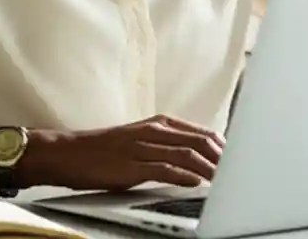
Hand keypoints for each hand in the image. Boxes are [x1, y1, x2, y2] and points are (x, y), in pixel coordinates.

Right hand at [16, 114, 224, 190]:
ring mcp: (143, 147)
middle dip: (222, 159)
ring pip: (186, 155)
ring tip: (225, 182)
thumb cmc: (103, 150)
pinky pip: (165, 169)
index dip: (223, 149)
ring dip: (209, 169)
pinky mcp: (132, 165)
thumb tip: (194, 160)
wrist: (68, 153)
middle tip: (238, 174)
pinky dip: (185, 176)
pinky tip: (197, 183)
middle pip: (200, 142)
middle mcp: (154, 131)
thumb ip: (166, 146)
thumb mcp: (139, 141)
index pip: (202, 134)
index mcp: (159, 123)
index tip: (238, 162)